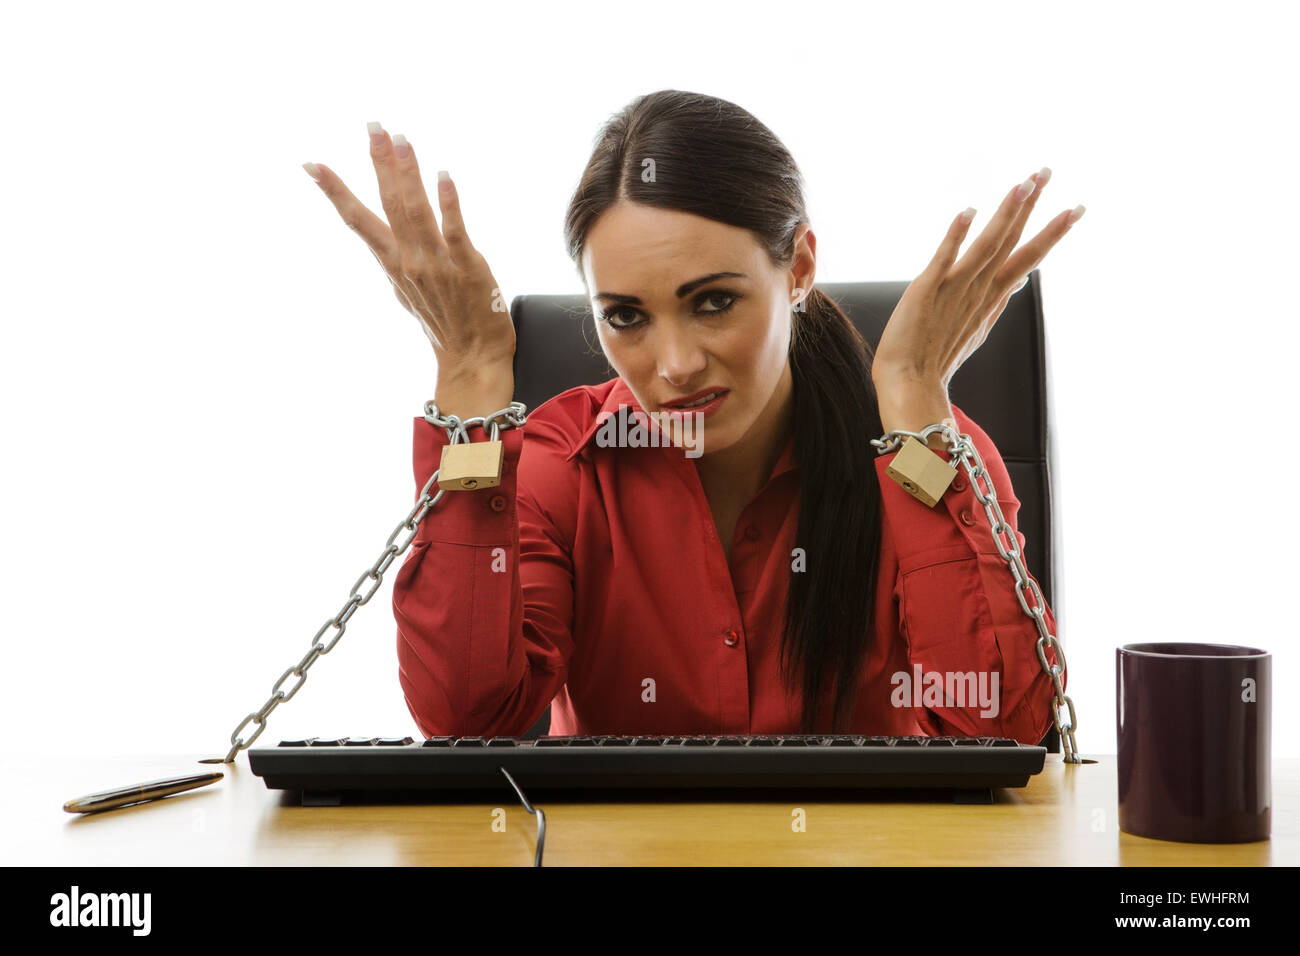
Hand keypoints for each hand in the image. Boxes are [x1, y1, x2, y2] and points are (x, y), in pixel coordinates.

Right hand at [304, 123, 516, 379]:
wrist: (472, 359)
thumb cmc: (445, 324)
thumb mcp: (409, 292)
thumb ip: (398, 260)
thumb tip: (385, 241)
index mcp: (393, 264)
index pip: (358, 220)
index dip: (335, 192)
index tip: (312, 164)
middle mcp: (409, 261)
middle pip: (388, 204)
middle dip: (378, 162)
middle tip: (372, 126)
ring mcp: (436, 264)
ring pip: (416, 210)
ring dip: (407, 172)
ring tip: (400, 138)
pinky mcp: (467, 268)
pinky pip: (454, 231)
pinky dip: (448, 203)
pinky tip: (443, 176)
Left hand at [872, 167, 1082, 392]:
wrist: (909, 382)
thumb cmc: (937, 355)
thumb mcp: (977, 325)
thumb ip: (998, 298)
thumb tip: (1019, 280)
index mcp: (992, 296)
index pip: (1028, 257)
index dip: (1051, 233)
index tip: (1075, 208)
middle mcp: (980, 290)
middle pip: (1012, 243)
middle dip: (1032, 208)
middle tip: (1047, 171)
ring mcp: (956, 289)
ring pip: (988, 246)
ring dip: (1006, 214)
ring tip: (1024, 183)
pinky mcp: (927, 290)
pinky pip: (944, 259)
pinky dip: (956, 236)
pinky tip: (969, 211)